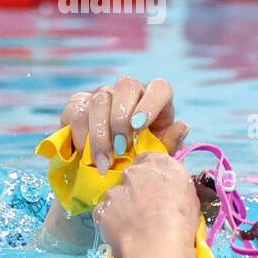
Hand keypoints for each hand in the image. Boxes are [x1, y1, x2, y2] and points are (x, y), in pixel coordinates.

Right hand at [60, 77, 187, 171]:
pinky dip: (79, 136)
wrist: (110, 171)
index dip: (151, 103)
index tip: (140, 127)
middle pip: (126, 86)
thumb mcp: (159, 155)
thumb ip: (170, 143)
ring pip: (99, 100)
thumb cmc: (141, 159)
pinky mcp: (77, 105)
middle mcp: (130, 92)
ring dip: (99, 134)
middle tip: (120, 150)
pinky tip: (86, 156)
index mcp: (156, 100)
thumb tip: (182, 126)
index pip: (159, 88)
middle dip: (121, 120)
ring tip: (104, 162)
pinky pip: (75, 111)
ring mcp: (102, 95)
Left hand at [94, 153, 200, 257]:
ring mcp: (115, 190)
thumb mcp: (190, 195)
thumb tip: (170, 190)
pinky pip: (105, 213)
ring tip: (134, 225)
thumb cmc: (182, 219)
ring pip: (116, 196)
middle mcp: (134, 171)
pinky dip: (112, 221)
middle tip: (145, 209)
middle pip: (130, 176)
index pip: (150, 159)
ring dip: (122, 206)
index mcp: (160, 164)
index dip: (151, 174)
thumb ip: (174, 186)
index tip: (155, 187)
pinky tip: (123, 233)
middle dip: (135, 189)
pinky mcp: (102, 209)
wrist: (158, 243)